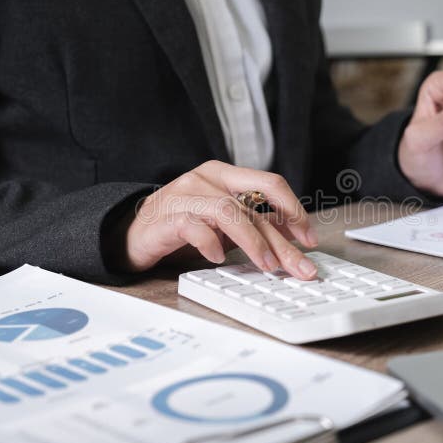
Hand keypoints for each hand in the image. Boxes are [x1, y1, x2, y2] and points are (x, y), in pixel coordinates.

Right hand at [113, 161, 318, 279]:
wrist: (132, 234)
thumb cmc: (181, 226)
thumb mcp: (224, 223)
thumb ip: (254, 223)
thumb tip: (293, 236)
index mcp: (225, 175)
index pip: (270, 183)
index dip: (294, 211)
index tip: (310, 239)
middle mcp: (207, 180)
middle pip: (254, 206)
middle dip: (282, 240)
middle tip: (300, 266)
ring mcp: (186, 195)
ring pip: (229, 212)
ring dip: (252, 242)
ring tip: (266, 265)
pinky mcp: (167, 217)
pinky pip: (194, 227)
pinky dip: (210, 243)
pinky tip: (218, 258)